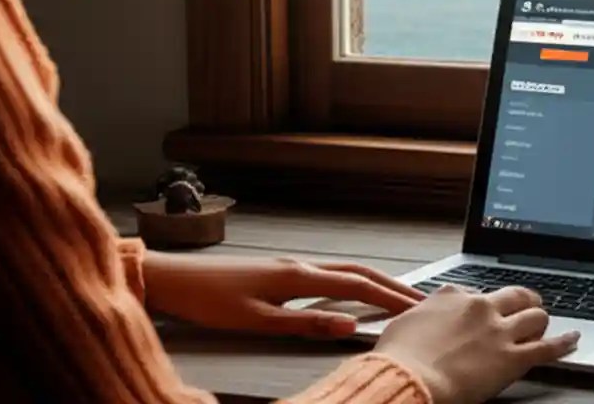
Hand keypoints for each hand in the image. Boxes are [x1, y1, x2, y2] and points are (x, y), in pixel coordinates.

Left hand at [141, 252, 423, 337]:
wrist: (174, 279)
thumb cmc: (210, 301)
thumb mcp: (258, 321)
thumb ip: (306, 324)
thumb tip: (350, 327)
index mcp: (299, 278)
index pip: (358, 287)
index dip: (390, 298)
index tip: (417, 310)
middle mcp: (300, 266)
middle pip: (358, 272)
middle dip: (391, 286)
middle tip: (419, 301)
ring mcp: (290, 266)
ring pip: (344, 270)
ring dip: (373, 281)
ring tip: (395, 295)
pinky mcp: (278, 272)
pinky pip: (328, 274)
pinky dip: (352, 282)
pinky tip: (351, 294)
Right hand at [374, 285, 580, 403]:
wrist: (409, 376)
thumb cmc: (399, 357)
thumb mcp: (403, 324)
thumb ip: (423, 316)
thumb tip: (424, 320)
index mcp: (452, 296)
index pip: (476, 293)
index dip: (481, 305)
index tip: (481, 313)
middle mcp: (480, 307)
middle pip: (515, 296)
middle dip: (523, 301)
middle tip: (526, 307)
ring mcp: (499, 331)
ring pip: (535, 316)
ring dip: (540, 321)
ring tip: (542, 325)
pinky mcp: (513, 357)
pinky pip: (547, 348)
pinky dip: (564, 343)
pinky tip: (572, 339)